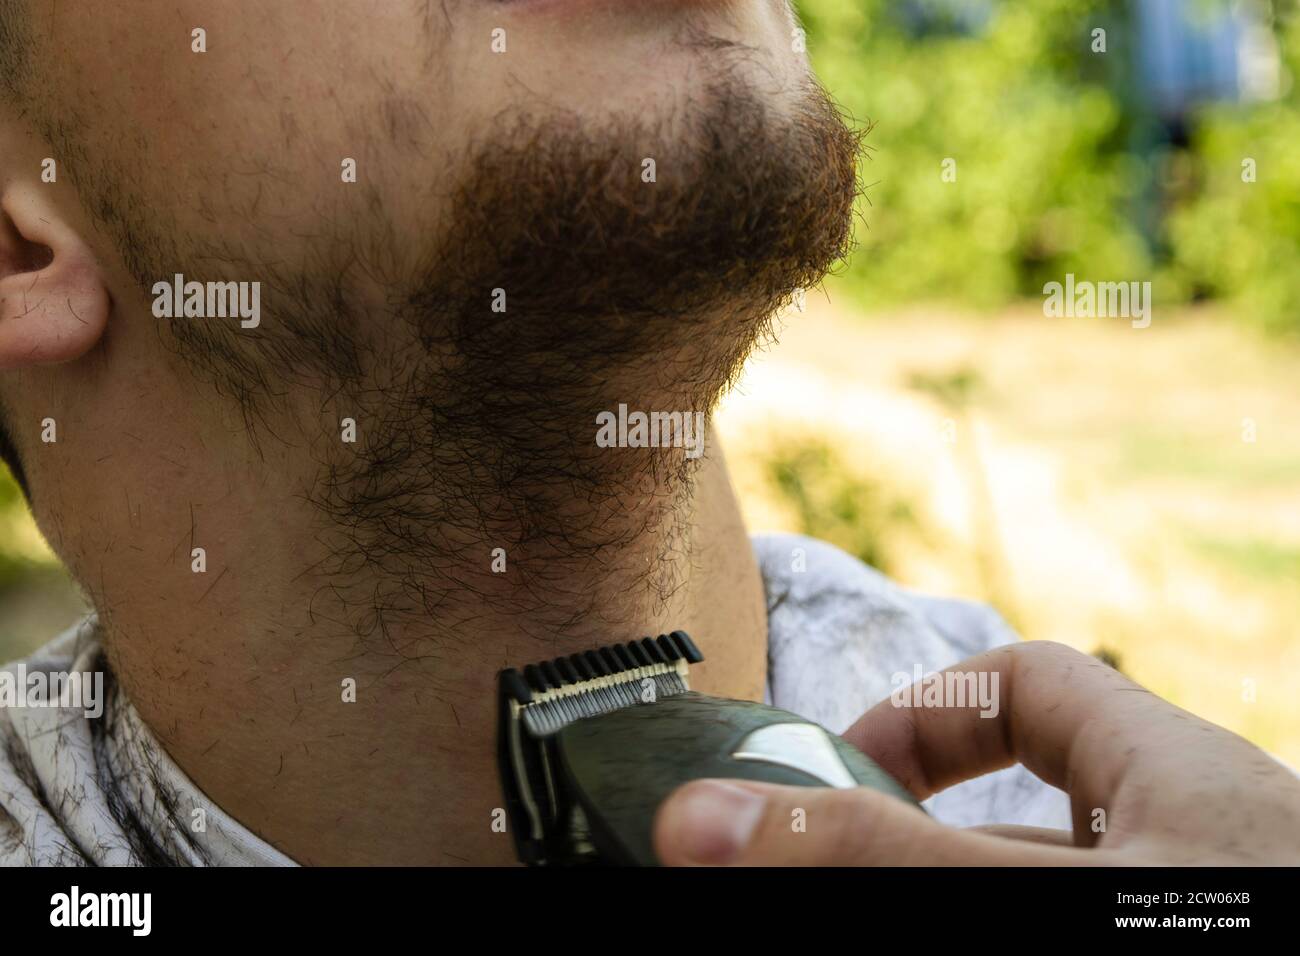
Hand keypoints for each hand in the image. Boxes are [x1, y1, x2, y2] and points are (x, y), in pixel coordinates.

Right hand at [653, 641, 1299, 864]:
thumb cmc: (1248, 914)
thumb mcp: (1044, 899)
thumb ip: (876, 861)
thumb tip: (699, 820)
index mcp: (1177, 779)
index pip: (1027, 687)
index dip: (922, 711)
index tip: (839, 773)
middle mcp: (1200, 849)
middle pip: (1032, 814)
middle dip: (926, 841)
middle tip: (841, 870)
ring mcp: (1200, 905)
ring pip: (1062, 889)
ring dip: (967, 888)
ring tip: (877, 889)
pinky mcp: (1205, 938)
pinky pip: (1115, 911)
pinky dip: (1024, 902)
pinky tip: (979, 901)